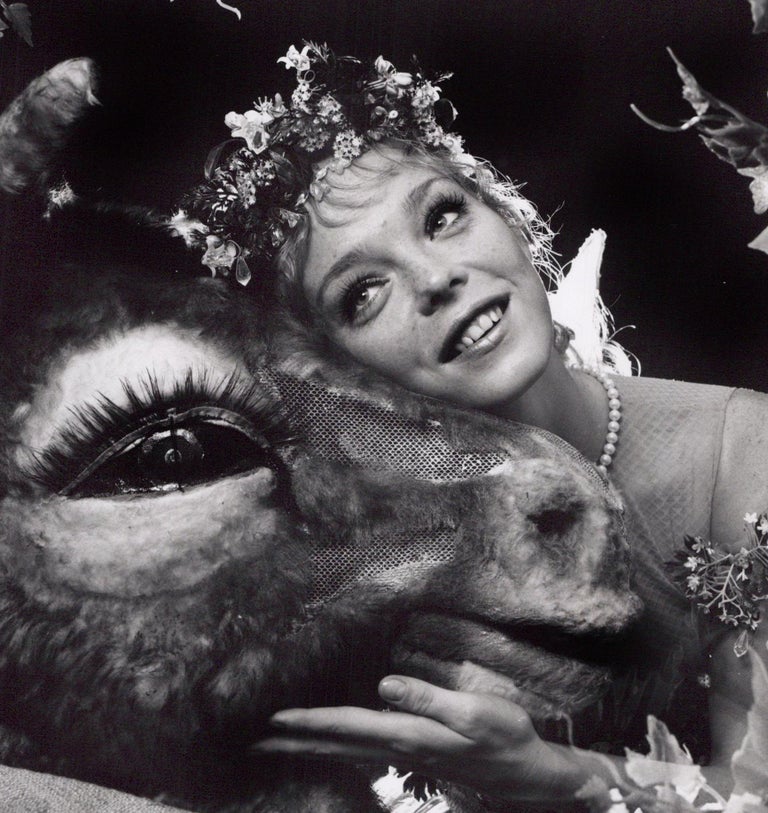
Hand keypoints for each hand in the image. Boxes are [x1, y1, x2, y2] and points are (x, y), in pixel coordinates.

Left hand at [254, 675, 593, 804]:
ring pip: (343, 750)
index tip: (273, 718)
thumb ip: (428, 699)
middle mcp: (398, 747)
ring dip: (309, 745)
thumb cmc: (505, 738)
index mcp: (408, 734)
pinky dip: (335, 746)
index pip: (347, 725)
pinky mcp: (413, 754)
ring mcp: (404, 754)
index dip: (310, 720)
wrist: (527, 773)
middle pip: (335, 743)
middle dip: (294, 740)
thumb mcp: (474, 713)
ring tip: (278, 743)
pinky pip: (360, 751)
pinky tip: (329, 745)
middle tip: (254, 740)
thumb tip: (385, 685)